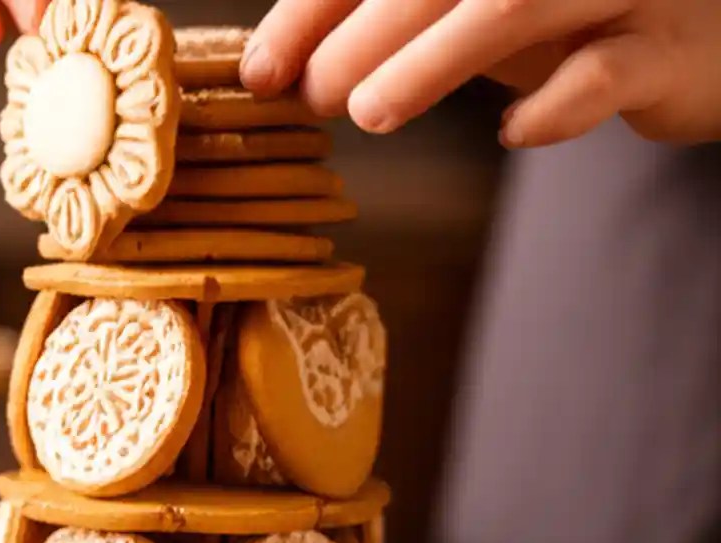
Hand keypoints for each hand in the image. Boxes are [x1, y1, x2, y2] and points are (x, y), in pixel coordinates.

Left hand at [242, 0, 720, 146]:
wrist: (697, 30)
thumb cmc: (558, 15)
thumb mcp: (460, 5)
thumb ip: (380, 19)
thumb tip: (275, 67)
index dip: (311, 10)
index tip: (261, 72)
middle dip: (360, 37)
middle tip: (314, 98)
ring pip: (516, 4)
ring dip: (429, 63)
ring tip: (370, 113)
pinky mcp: (669, 47)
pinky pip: (610, 70)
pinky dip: (554, 106)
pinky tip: (512, 133)